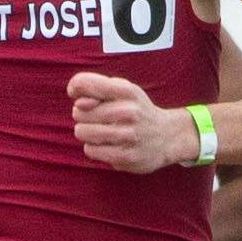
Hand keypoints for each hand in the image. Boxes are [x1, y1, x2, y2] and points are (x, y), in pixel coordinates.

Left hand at [68, 72, 189, 172]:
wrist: (167, 137)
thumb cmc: (134, 109)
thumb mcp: (121, 90)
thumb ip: (95, 88)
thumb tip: (79, 104)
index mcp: (126, 91)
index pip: (83, 83)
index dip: (74, 88)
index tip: (82, 96)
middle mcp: (129, 111)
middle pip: (78, 112)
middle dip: (83, 115)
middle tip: (100, 118)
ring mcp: (129, 136)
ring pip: (81, 132)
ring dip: (87, 132)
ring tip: (103, 131)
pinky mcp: (125, 157)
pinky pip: (89, 150)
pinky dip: (94, 148)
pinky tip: (110, 145)